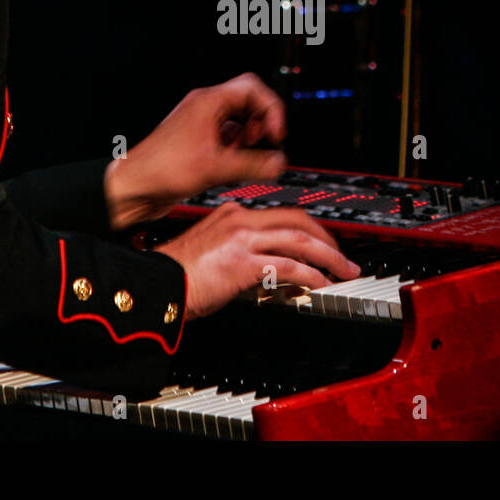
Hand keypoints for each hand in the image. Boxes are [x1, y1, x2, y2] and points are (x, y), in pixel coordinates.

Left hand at [103, 73, 289, 230]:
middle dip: (260, 124)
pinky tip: (232, 168)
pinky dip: (236, 151)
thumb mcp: (216, 167)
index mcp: (208, 102)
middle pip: (247, 103)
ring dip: (249, 139)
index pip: (252, 88)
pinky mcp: (198, 144)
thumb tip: (277, 162)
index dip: (270, 109)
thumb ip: (253, 164)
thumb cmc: (161, 169)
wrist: (136, 187)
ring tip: (247, 157)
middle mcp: (204, 109)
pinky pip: (226, 139)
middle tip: (265, 142)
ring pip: (238, 122)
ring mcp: (201, 126)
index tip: (275, 133)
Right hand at [155, 203, 359, 319]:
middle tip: (342, 257)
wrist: (157, 285)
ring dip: (328, 257)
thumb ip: (244, 255)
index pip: (281, 215)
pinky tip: (321, 284)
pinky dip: (311, 275)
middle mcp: (240, 220)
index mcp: (233, 214)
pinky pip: (288, 266)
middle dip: (327, 238)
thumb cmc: (177, 276)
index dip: (309, 229)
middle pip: (297, 220)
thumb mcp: (215, 254)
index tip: (323, 243)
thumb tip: (272, 273)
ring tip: (343, 271)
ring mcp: (242, 239)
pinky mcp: (243, 262)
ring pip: (299, 240)